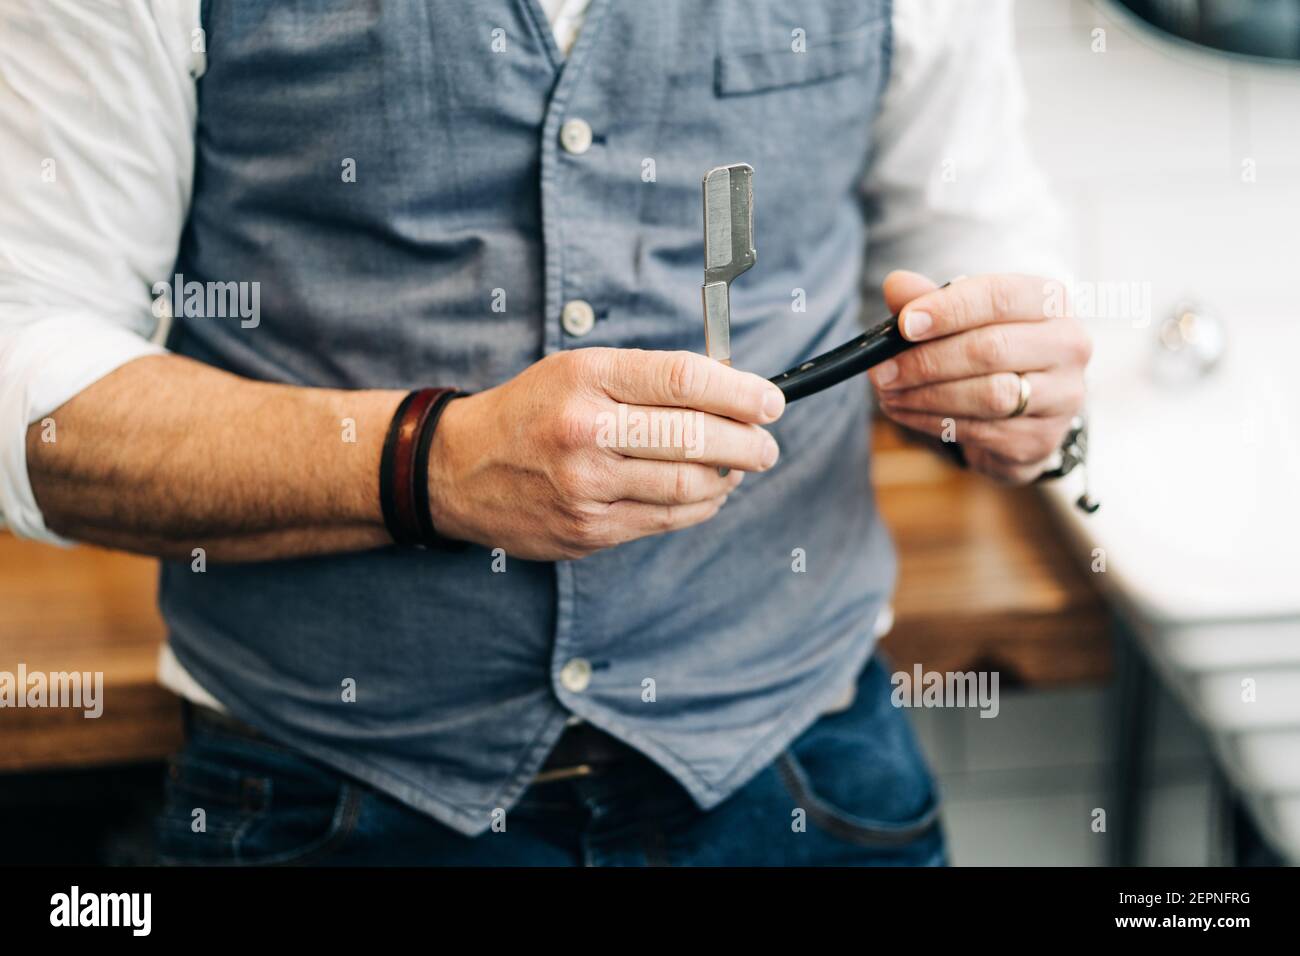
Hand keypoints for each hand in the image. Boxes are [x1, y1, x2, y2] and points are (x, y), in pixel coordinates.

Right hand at [428, 348, 785, 559]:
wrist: (460, 469)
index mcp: (587, 378)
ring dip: (728, 478)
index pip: (684, 379)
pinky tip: (708, 493)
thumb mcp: (580, 370)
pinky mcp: (588, 530)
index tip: (771, 402)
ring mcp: (586, 487)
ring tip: (738, 468)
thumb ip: (649, 378)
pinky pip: (666, 521)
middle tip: (766, 446)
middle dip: (747, 444)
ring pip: (688, 486)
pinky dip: (700, 507)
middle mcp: (586, 431)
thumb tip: (731, 389)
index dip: (740, 392)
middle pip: (694, 437)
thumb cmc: (533, 411)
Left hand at [870, 271, 1091, 483]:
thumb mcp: (964, 316)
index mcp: (1051, 301)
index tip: (904, 324)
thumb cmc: (992, 347)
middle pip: (991, 349)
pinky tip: (905, 411)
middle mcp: (1068, 346)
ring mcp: (1062, 397)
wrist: (1026, 409)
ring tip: (887, 392)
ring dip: (926, 396)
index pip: (1001, 297)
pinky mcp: (1041, 439)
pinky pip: (980, 431)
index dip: (949, 310)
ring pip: (988, 395)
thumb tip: (896, 285)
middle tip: (882, 370)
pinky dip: (932, 421)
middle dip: (927, 361)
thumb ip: (930, 299)